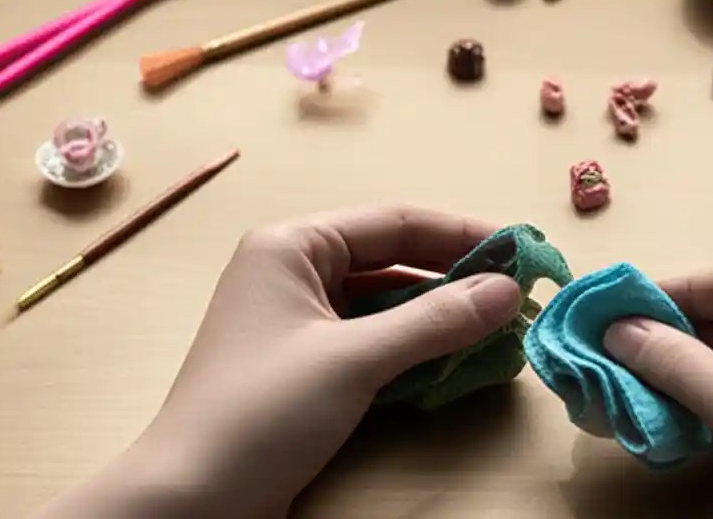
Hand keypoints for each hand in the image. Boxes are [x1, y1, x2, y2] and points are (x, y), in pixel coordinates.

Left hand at [35, 206, 521, 518]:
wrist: (190, 500)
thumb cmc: (260, 414)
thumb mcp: (354, 360)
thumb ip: (435, 321)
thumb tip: (507, 289)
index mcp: (291, 245)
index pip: (395, 221)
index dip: (463, 234)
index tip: (523, 252)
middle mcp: (292, 270)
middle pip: (392, 257)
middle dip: (455, 276)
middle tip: (520, 293)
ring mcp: (296, 319)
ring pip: (385, 300)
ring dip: (439, 314)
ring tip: (500, 326)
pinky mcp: (304, 363)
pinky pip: (371, 338)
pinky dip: (414, 346)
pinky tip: (457, 358)